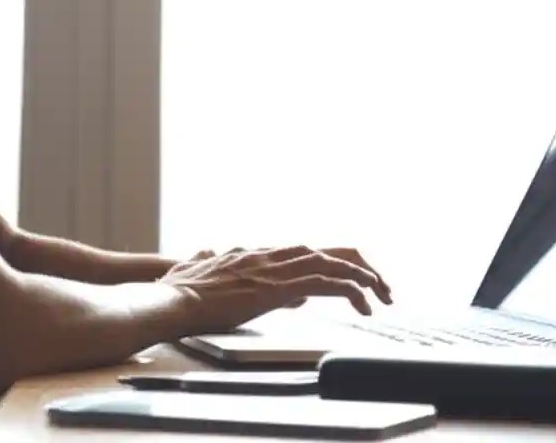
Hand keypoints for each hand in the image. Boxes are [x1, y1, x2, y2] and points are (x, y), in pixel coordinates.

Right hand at [160, 245, 392, 333]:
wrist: (171, 299)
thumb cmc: (178, 291)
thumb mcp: (195, 267)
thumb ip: (207, 257)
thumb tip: (211, 251)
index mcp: (259, 254)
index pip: (308, 252)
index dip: (335, 263)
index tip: (352, 280)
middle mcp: (273, 255)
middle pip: (331, 251)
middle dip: (362, 266)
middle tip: (382, 287)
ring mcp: (277, 270)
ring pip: (335, 263)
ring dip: (366, 278)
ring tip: (384, 296)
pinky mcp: (279, 288)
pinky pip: (327, 284)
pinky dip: (352, 291)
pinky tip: (365, 305)